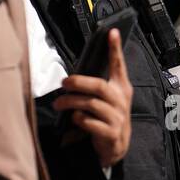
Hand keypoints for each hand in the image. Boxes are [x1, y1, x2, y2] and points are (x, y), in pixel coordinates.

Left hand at [53, 28, 132, 167]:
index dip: (115, 49)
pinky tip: (73, 119)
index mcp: (121, 88)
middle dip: (78, 82)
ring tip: (58, 104)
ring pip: (91, 104)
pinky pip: (90, 122)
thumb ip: (94, 87)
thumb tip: (72, 77)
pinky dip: (78, 119)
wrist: (115, 148)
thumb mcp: (104, 100)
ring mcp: (118, 118)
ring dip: (71, 102)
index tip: (112, 32)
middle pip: (99, 86)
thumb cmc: (105, 118)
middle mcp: (121, 101)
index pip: (119, 65)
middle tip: (63, 83)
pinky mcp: (111, 133)